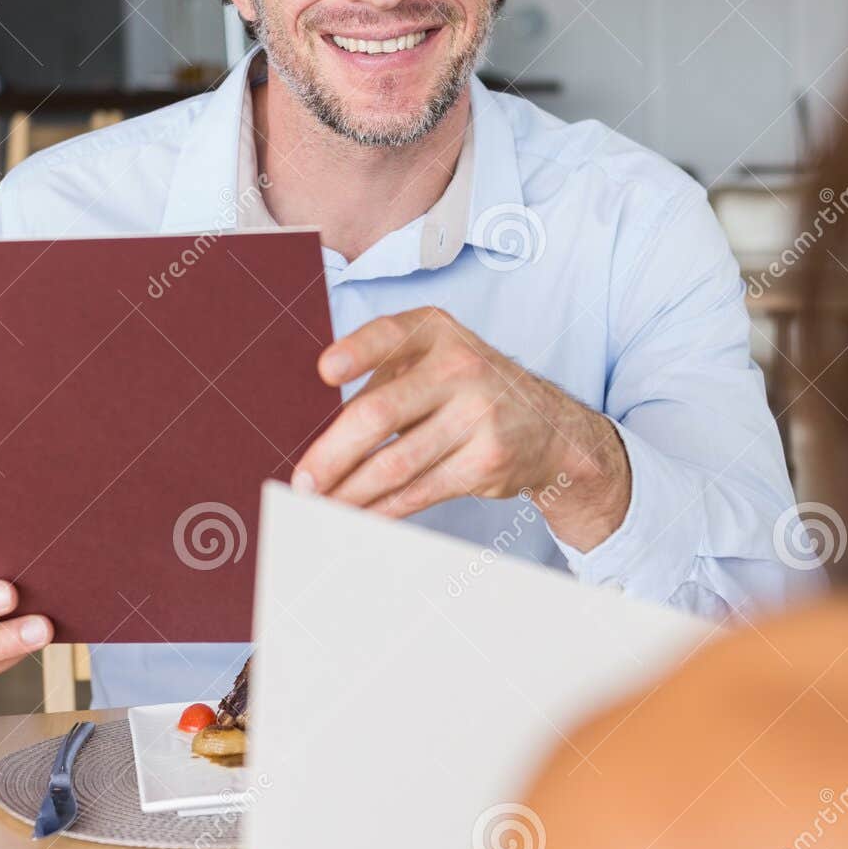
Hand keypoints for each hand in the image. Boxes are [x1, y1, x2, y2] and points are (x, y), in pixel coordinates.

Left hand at [292, 306, 630, 550]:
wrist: (545, 426)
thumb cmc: (466, 389)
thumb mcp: (433, 362)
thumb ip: (382, 382)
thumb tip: (318, 438)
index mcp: (436, 333)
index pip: (389, 335)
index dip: (356, 353)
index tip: (325, 372)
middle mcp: (459, 368)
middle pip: (380, 415)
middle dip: (331, 454)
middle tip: (302, 480)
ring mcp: (477, 416)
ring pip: (395, 465)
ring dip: (348, 492)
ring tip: (317, 504)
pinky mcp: (484, 462)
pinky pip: (418, 492)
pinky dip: (380, 509)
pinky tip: (355, 515)